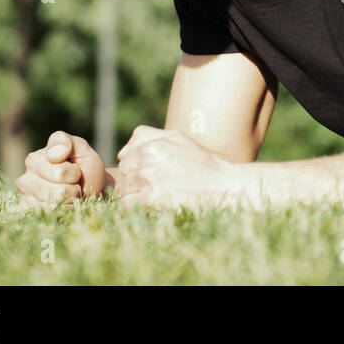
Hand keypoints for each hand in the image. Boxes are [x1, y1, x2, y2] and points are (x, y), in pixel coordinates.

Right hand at [14, 130, 107, 209]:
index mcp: (34, 159)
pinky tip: (62, 204)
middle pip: (59, 192)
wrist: (90, 187)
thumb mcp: (80, 148)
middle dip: (73, 188)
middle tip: (73, 183)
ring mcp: (25, 199)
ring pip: (56, 205)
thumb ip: (66, 142)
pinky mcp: (28, 214)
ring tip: (68, 193)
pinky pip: (50, 215)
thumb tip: (54, 155)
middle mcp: (25, 179)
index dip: (74, 173)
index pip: (60, 172)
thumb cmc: (84, 166)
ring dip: (70, 200)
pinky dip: (63, 210)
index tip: (74, 168)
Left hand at [114, 125, 239, 209]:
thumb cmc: (201, 163)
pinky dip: (136, 207)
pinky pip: (127, 205)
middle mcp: (148, 161)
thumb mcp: (178, 139)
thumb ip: (147, 136)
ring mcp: (148, 181)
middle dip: (135, 182)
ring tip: (158, 195)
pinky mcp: (150, 200)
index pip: (126, 159)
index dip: (137, 168)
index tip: (155, 173)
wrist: (223, 186)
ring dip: (136, 195)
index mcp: (152, 145)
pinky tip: (154, 204)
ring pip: (124, 191)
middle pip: (124, 175)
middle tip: (158, 185)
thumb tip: (121, 153)